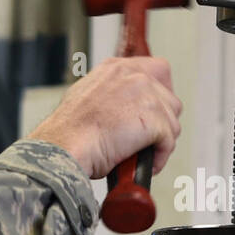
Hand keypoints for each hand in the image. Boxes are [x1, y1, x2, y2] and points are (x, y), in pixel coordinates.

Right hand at [29, 55, 182, 179]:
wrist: (62, 148)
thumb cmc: (67, 134)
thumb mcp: (85, 99)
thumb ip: (109, 96)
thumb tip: (123, 110)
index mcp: (116, 69)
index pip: (156, 72)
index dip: (158, 96)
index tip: (152, 113)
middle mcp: (133, 75)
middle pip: (168, 99)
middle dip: (161, 122)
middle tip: (145, 139)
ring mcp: (145, 95)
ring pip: (172, 121)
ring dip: (160, 141)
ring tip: (141, 154)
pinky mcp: (153, 118)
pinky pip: (169, 141)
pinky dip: (159, 157)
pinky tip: (144, 164)